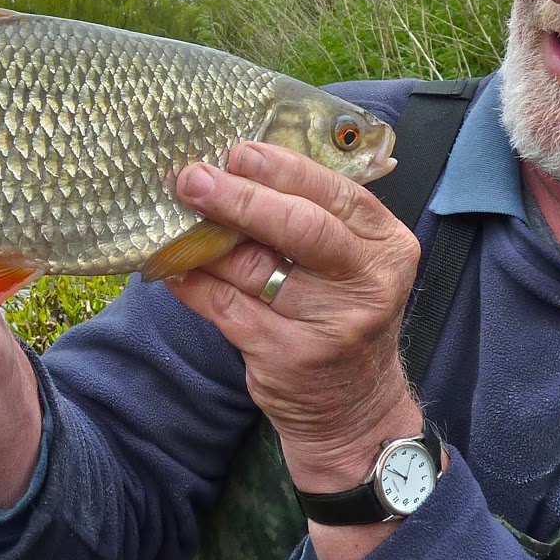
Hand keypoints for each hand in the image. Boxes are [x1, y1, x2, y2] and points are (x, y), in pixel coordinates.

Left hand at [161, 142, 422, 492]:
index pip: (334, 193)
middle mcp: (367, 284)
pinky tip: (171, 266)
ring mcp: (330, 325)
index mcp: (387, 246)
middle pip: (298, 227)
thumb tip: (238, 167)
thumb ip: (314, 217)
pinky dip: (193, 283)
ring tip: (175, 216)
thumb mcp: (353, 263)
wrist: (354, 407)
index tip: (237, 151)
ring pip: (253, 268)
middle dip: (239, 197)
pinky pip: (226, 307)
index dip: (282, 168)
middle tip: (194, 178)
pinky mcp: (288, 356)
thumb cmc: (341, 314)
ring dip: (205, 240)